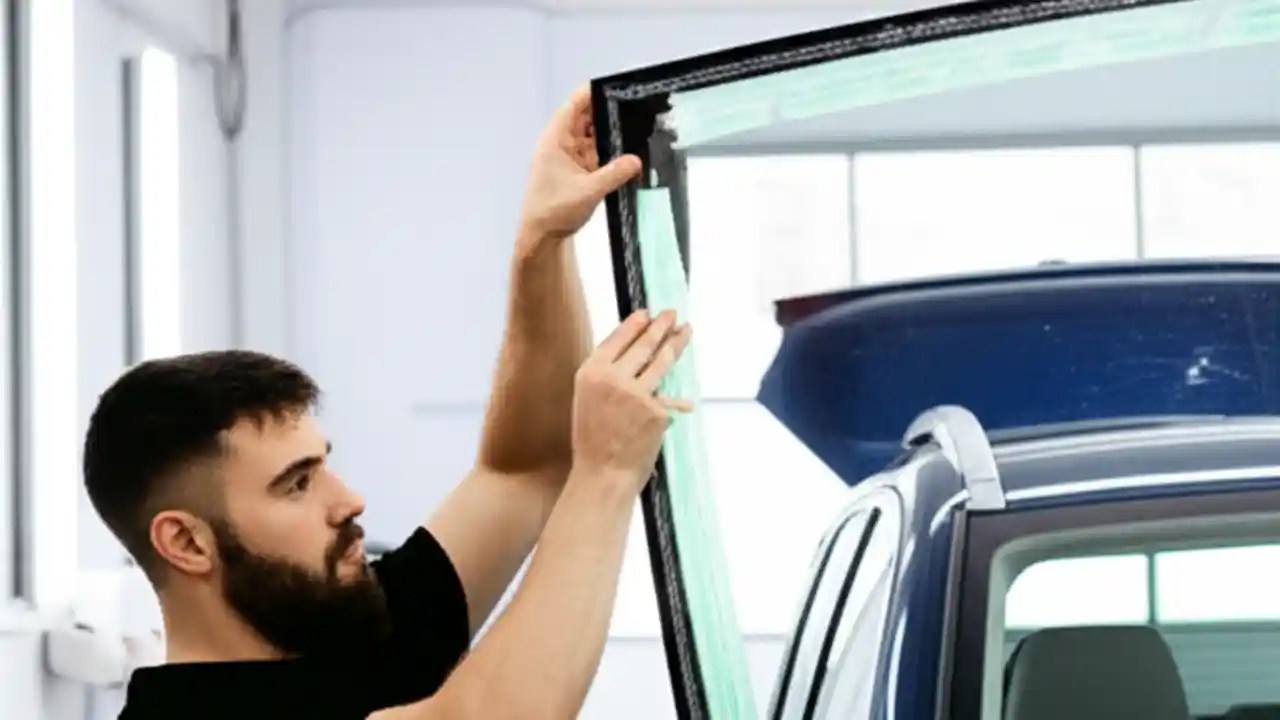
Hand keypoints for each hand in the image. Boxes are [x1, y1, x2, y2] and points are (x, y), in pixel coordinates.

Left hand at [518, 85, 642, 252]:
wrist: (542, 237)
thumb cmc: (554, 211)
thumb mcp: (588, 191)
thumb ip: (614, 174)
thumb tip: (637, 160)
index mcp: (556, 140)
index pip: (574, 106)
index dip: (592, 93)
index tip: (615, 86)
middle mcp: (562, 144)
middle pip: (586, 118)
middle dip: (607, 112)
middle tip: (635, 106)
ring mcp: (570, 157)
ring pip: (593, 136)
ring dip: (610, 133)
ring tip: (636, 125)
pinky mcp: (578, 171)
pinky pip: (596, 153)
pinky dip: (609, 151)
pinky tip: (627, 151)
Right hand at [571, 310, 693, 491]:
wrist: (603, 474)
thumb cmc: (593, 441)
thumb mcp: (587, 400)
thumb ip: (607, 377)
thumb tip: (633, 356)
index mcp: (590, 373)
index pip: (617, 338)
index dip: (635, 324)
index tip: (647, 313)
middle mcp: (612, 378)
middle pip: (643, 344)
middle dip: (661, 326)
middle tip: (672, 314)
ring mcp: (636, 394)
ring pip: (662, 362)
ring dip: (677, 343)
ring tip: (686, 331)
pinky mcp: (656, 410)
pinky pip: (671, 399)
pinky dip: (679, 402)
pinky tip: (688, 402)